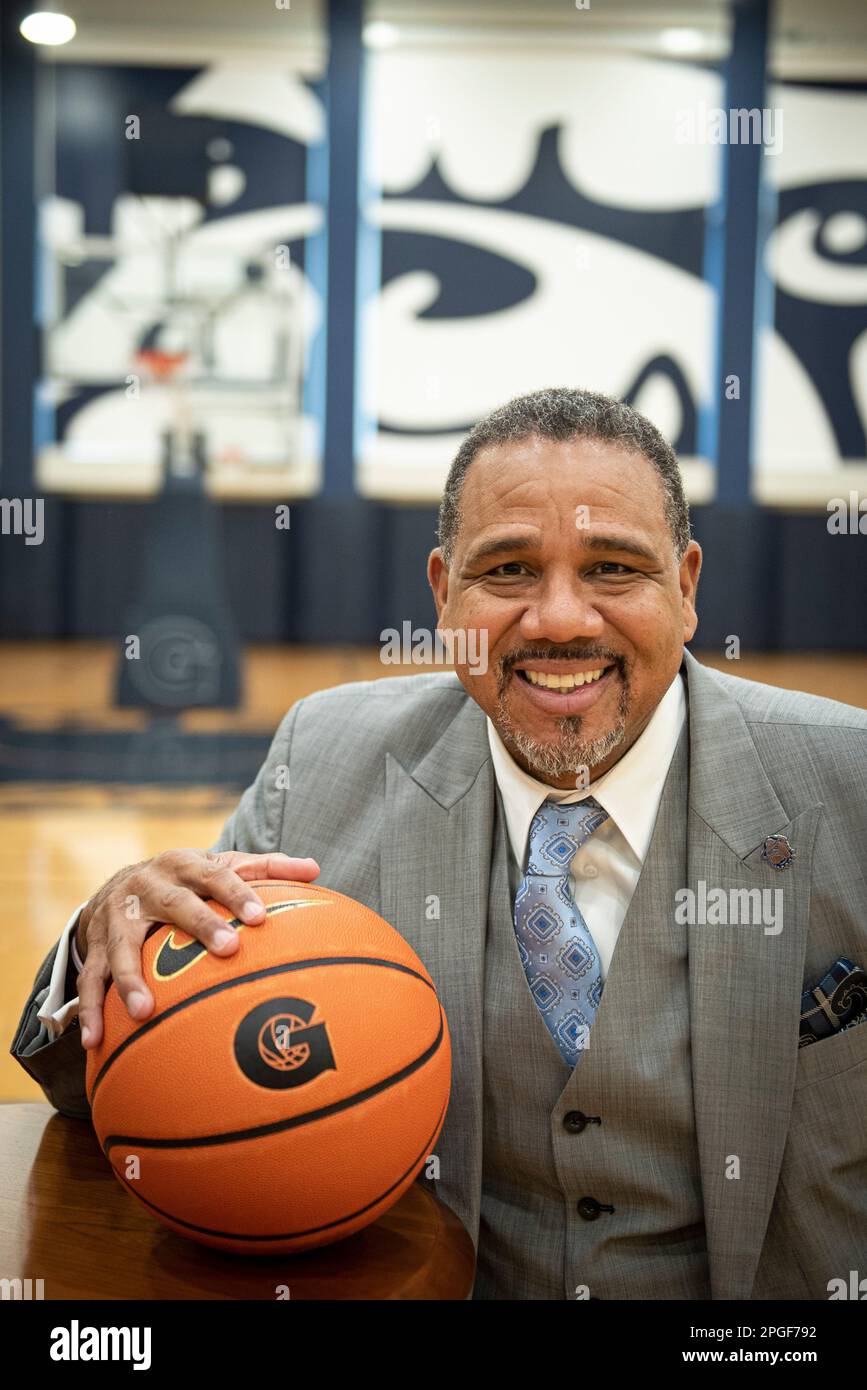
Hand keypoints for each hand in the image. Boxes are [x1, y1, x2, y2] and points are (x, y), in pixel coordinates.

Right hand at [75, 849, 319, 1048]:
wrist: (119, 883)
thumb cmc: (188, 881)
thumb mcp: (220, 867)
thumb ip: (266, 868)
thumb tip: (315, 868)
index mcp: (184, 865)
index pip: (217, 876)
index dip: (238, 894)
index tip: (261, 918)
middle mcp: (149, 886)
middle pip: (176, 905)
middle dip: (201, 925)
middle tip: (228, 950)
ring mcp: (117, 917)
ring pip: (121, 948)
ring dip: (129, 979)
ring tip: (144, 1012)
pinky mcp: (94, 947)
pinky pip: (89, 980)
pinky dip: (90, 1011)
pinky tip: (95, 1041)